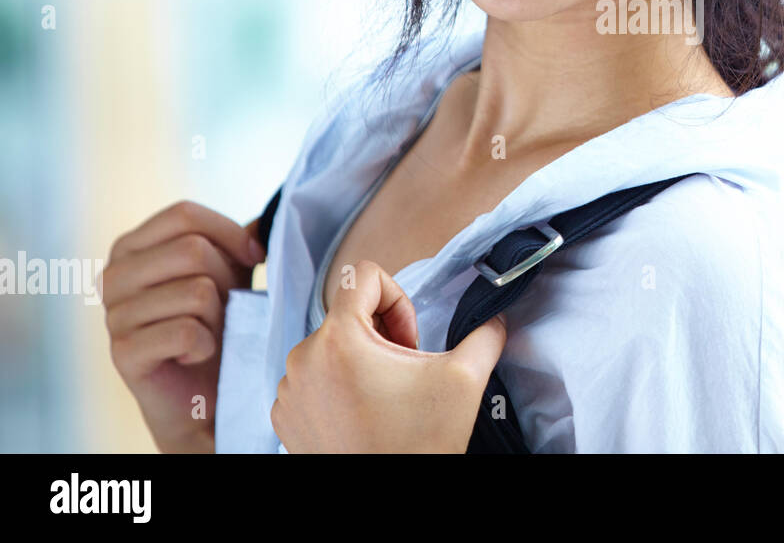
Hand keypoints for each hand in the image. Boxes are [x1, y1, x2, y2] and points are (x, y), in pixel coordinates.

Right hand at [103, 200, 266, 452]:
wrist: (202, 389)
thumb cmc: (216, 321)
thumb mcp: (229, 270)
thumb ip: (238, 239)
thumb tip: (266, 220)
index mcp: (132, 246)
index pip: (184, 214)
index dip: (230, 232)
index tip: (255, 256)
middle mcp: (113, 275)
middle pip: (192, 250)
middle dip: (227, 279)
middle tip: (224, 306)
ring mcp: (112, 314)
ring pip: (196, 292)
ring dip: (219, 317)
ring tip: (208, 331)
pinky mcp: (123, 353)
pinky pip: (187, 332)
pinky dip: (206, 345)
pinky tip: (194, 355)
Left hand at [271, 259, 507, 452]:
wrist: (388, 509)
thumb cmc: (418, 444)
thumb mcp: (464, 381)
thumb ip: (485, 335)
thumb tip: (497, 317)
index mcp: (338, 338)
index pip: (362, 275)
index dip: (397, 297)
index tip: (409, 340)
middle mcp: (302, 358)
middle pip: (348, 313)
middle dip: (383, 335)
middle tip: (405, 374)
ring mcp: (288, 389)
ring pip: (331, 346)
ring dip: (361, 362)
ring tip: (385, 398)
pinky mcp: (285, 415)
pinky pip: (312, 378)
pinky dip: (338, 388)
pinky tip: (363, 415)